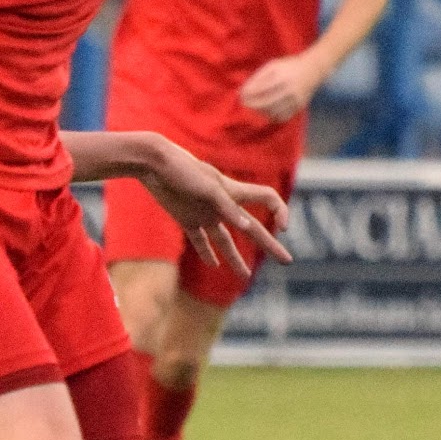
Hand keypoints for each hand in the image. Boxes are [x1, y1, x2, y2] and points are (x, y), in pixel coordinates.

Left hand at [143, 144, 291, 280]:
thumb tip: (246, 225)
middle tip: (287, 261)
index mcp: (234, 192)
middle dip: (269, 244)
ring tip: (245, 277)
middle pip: (252, 229)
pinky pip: (200, 240)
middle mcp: (223, 205)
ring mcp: (205, 213)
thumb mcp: (207, 186)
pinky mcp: (186, 218)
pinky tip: (213, 264)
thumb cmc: (182, 169)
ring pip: (225, 240)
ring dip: (236, 258)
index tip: (282, 227)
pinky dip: (206, 252)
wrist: (153, 163)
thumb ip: (226, 206)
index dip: (280, 210)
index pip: (268, 198)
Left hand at [239, 54, 321, 121]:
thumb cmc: (289, 66)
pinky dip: (273, 116)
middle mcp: (289, 89)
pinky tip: (267, 112)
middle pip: (266, 102)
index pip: (261, 88)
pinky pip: (283, 116)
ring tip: (254, 107)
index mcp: (281, 76)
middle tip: (244, 104)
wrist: (313, 69)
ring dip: (261, 111)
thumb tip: (243, 90)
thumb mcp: (273, 65)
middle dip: (253, 104)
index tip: (241, 95)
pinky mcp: (300, 106)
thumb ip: (258, 77)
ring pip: (274, 111)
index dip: (249, 94)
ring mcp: (296, 99)